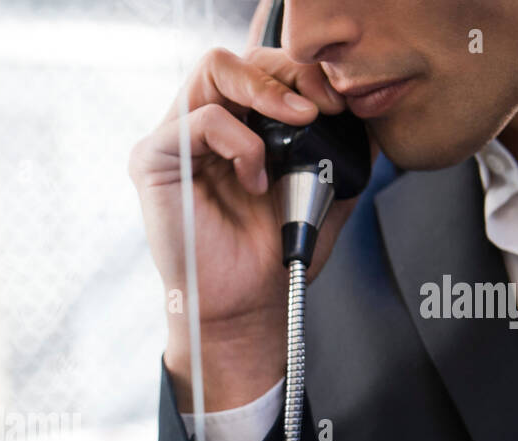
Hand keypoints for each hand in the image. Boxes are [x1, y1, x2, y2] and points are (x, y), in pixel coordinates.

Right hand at [128, 41, 359, 409]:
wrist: (247, 305)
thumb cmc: (274, 253)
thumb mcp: (328, 187)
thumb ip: (343, 143)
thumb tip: (364, 103)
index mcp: (237, 125)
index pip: (263, 66)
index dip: (302, 70)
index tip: (337, 99)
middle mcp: (202, 124)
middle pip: (240, 57)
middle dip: (289, 73)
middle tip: (320, 106)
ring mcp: (175, 138)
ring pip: (214, 68)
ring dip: (266, 89)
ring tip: (299, 123)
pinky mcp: (153, 159)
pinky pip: (202, 120)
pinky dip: (241, 143)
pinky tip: (255, 178)